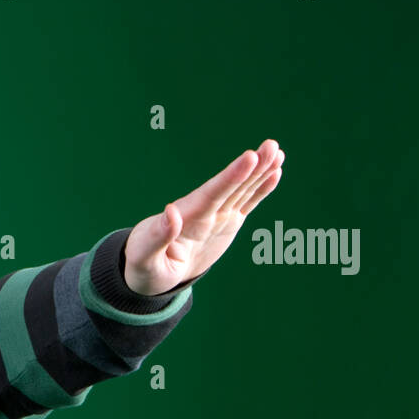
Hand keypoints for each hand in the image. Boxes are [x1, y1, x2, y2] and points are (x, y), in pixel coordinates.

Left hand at [123, 139, 284, 296]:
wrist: (148, 272)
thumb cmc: (141, 264)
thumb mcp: (143, 257)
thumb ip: (158, 236)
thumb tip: (171, 212)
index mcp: (186, 217)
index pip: (212, 194)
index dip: (231, 177)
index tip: (249, 158)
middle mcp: (203, 211)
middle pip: (231, 186)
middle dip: (252, 167)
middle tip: (272, 146)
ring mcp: (216, 216)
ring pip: (242, 190)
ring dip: (260, 172)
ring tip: (277, 151)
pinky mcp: (226, 223)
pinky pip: (246, 204)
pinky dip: (260, 190)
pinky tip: (275, 173)